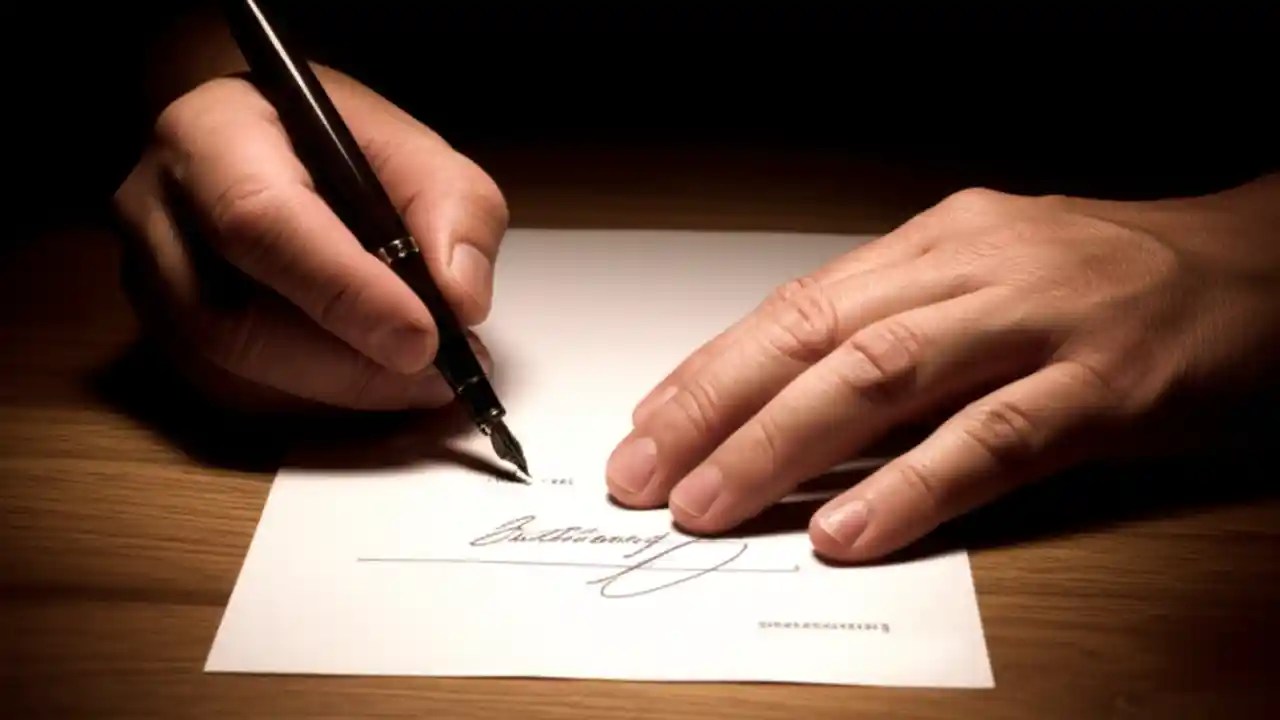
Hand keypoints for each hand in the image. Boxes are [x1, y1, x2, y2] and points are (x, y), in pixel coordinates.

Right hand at [113, 66, 507, 410]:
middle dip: (352, 366)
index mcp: (212, 137)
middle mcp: (157, 215)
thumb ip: (452, 207)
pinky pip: (238, 400)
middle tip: (442, 377)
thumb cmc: (332, 142)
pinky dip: (319, 406)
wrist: (261, 146)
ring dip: (343, 394)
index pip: (260, 221)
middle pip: (233, 323)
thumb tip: (460, 302)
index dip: (345, 292)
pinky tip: (377, 385)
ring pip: (233, 377)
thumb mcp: (414, 145)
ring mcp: (148, 288)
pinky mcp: (167, 344)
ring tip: (424, 383)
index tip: (424, 339)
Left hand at [606, 176, 1279, 561]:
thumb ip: (897, 334)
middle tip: (647, 472)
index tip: (651, 423)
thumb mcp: (985, 282)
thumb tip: (791, 407)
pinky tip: (851, 528)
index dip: (714, 369)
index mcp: (935, 244)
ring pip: (883, 379)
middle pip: (816, 337)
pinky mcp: (1107, 386)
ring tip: (713, 503)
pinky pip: (994, 439)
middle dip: (716, 408)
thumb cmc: (1106, 280)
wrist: (1254, 263)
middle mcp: (973, 270)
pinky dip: (912, 486)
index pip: (796, 307)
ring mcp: (1039, 324)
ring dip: (783, 446)